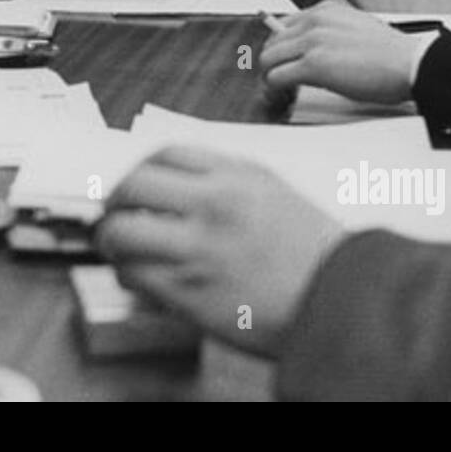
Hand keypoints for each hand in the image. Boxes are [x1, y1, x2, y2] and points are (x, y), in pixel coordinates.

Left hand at [96, 144, 346, 357]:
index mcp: (234, 175)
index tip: (132, 183)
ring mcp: (198, 248)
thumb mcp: (272, 191)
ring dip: (110, 240)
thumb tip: (175, 183)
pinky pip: (134, 276)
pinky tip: (136, 277)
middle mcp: (212, 204)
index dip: (137, 167)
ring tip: (117, 247)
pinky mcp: (190, 292)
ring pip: (121, 232)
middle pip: (132, 185)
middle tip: (112, 213)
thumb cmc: (312, 250)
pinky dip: (126, 275)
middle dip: (113, 200)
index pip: (163, 154)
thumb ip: (225, 179)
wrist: (340, 297)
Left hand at [259, 0, 415, 104]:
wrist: (410, 65)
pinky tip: (288, 93)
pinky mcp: (313, 65)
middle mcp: (315, 22)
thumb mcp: (358, 17)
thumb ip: (338, 2)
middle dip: (274, 63)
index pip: (282, 26)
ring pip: (268, 60)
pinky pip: (276, 77)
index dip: (281, 47)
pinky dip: (277, 88)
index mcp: (324, 9)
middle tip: (284, 77)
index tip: (285, 60)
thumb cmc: (390, 51)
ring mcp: (312, 42)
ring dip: (273, 76)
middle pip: (271, 43)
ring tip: (285, 88)